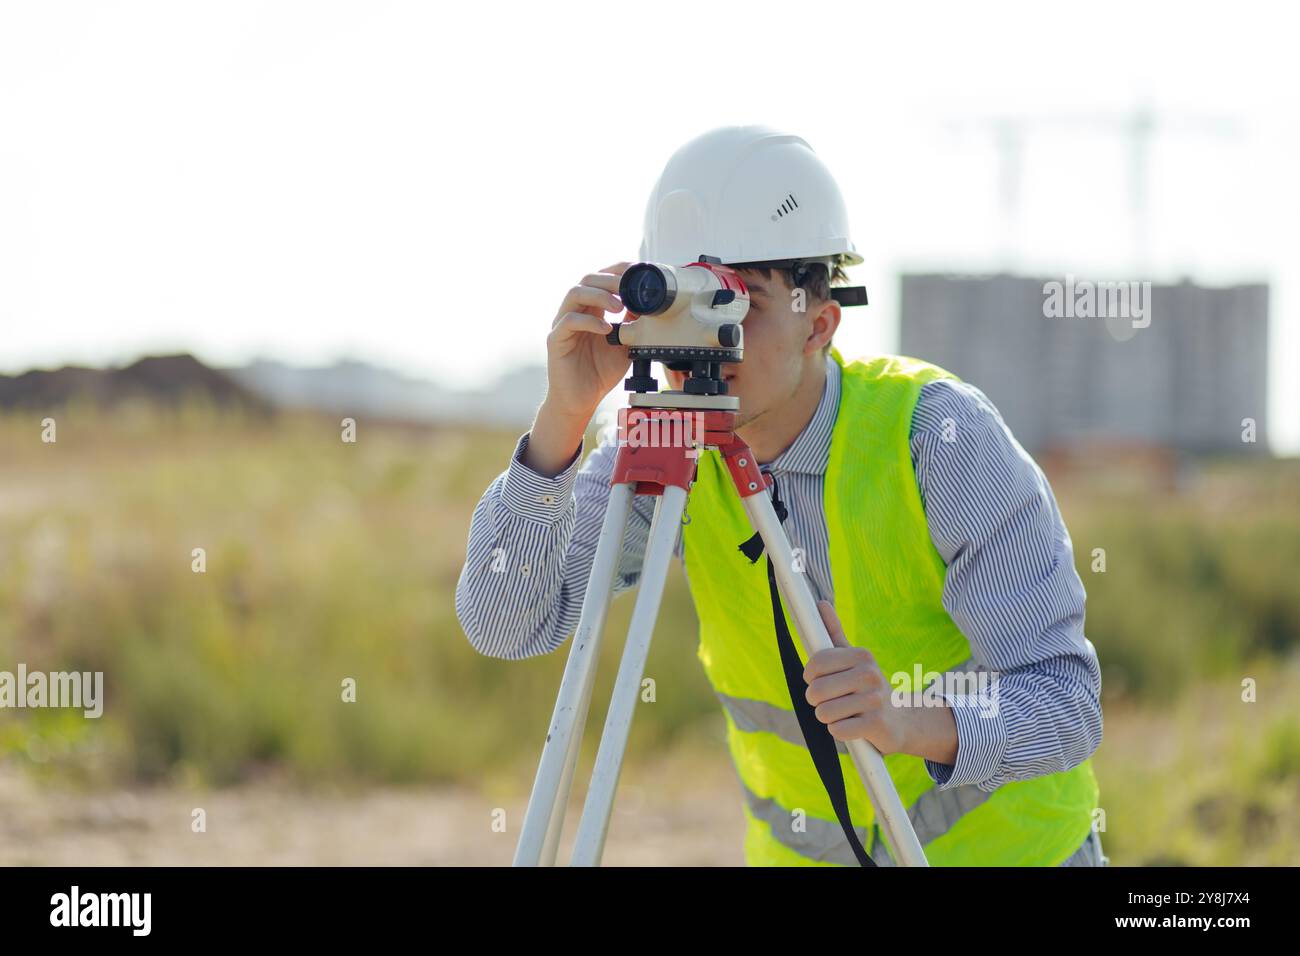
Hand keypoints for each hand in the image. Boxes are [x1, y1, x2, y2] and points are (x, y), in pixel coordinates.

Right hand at [543, 262, 632, 420]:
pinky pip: (569, 321)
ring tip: (618, 307)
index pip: (600, 279)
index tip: (637, 271)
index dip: (617, 271)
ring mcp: (563, 325)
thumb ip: (634, 324)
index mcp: (591, 310)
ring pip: (574, 293)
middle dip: (610, 279)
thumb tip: (651, 305)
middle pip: (587, 279)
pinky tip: (606, 330)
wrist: (582, 401)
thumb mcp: (626, 344)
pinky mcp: (556, 341)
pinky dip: (589, 321)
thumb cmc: (600, 373)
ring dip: (599, 295)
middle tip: (630, 286)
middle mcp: (575, 312)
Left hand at [803, 600, 909, 754]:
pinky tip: (854, 726)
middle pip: (816, 691)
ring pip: (824, 713)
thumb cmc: (867, 687)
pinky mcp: (876, 725)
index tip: (817, 680)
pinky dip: (840, 732)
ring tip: (845, 713)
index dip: (809, 676)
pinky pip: (837, 730)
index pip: (815, 664)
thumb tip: (821, 602)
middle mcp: (870, 674)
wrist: (901, 721)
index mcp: (862, 656)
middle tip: (833, 700)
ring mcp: (875, 700)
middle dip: (817, 701)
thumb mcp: (853, 659)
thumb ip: (834, 631)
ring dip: (828, 718)